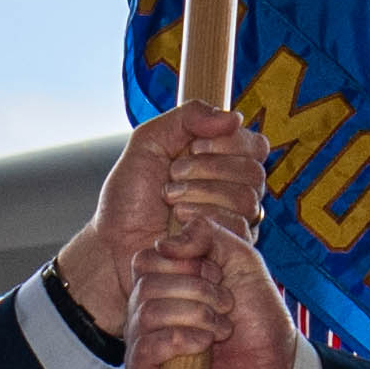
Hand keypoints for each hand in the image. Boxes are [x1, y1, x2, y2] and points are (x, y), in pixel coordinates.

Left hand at [52, 107, 268, 316]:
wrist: (114, 244)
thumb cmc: (128, 199)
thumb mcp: (148, 143)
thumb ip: (187, 118)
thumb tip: (235, 117)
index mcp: (219, 163)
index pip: (254, 145)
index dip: (229, 142)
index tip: (193, 146)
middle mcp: (232, 191)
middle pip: (254, 171)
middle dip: (209, 169)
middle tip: (173, 177)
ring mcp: (233, 223)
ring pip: (247, 200)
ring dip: (202, 194)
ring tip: (171, 201)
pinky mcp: (229, 251)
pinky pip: (239, 228)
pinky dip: (203, 219)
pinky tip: (179, 223)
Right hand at [127, 219, 302, 368]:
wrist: (278, 368)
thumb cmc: (258, 319)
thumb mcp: (240, 259)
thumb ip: (206, 234)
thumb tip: (165, 243)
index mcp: (162, 287)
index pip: (145, 260)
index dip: (185, 263)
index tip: (218, 276)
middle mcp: (147, 316)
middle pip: (146, 285)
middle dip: (197, 291)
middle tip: (226, 306)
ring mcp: (144, 349)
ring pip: (147, 314)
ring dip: (196, 316)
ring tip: (222, 330)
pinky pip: (145, 349)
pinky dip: (180, 340)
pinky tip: (205, 346)